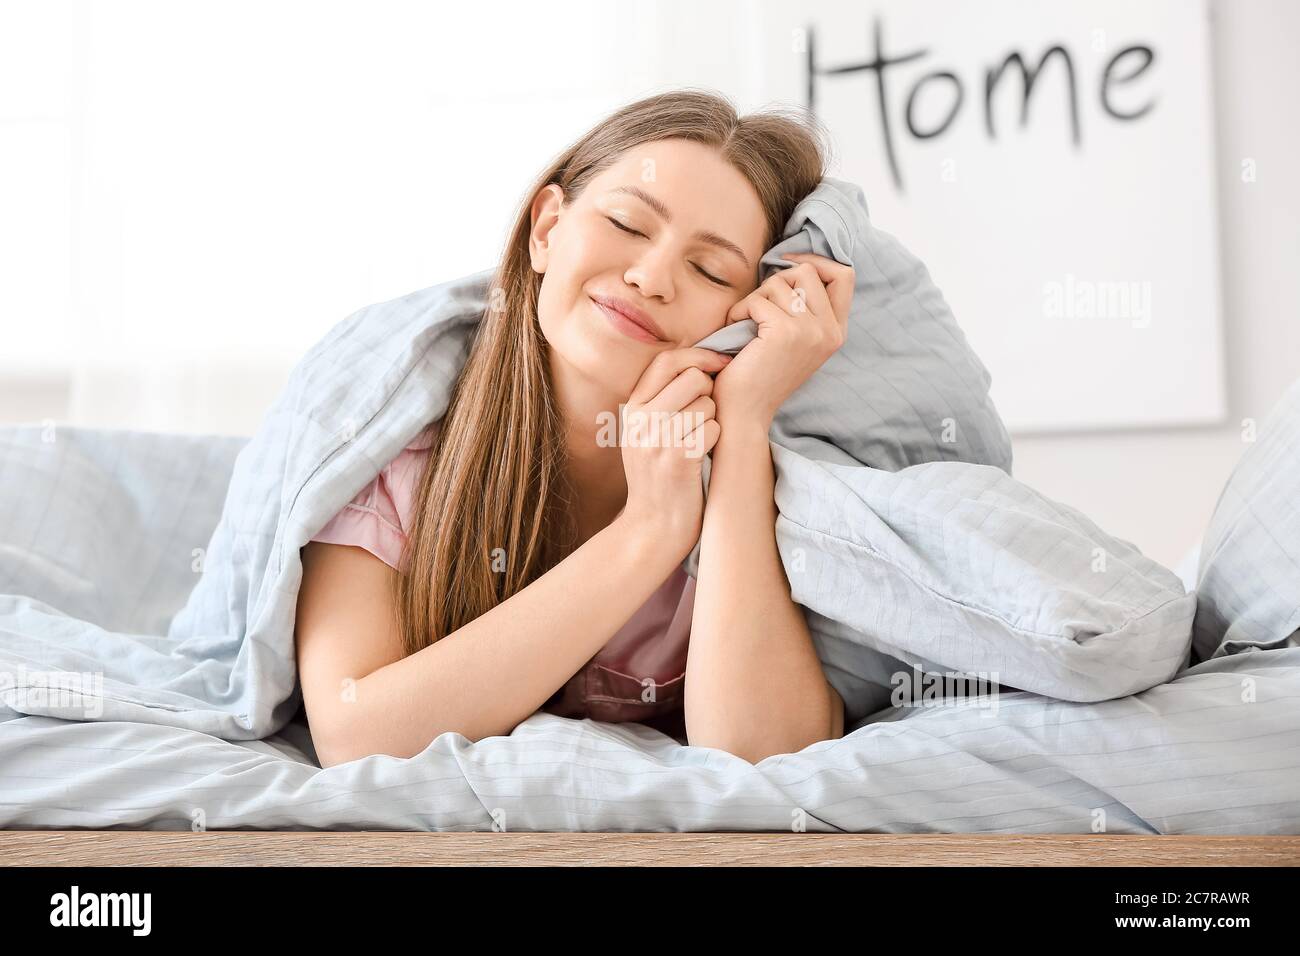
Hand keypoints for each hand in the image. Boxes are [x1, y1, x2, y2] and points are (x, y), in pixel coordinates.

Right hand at [615, 347, 730, 555]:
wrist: (654, 526)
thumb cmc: (659, 478)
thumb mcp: (645, 435)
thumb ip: (661, 401)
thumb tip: (699, 365)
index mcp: (632, 409)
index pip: (667, 361)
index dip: (699, 355)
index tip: (721, 362)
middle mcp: (640, 420)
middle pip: (693, 377)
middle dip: (710, 393)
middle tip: (706, 417)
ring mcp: (657, 439)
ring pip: (707, 404)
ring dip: (713, 421)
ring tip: (699, 442)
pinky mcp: (678, 458)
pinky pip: (713, 428)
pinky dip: (716, 441)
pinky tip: (704, 457)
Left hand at [712, 252, 852, 427]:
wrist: (745, 412)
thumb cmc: (760, 373)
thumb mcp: (796, 339)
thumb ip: (806, 308)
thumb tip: (797, 263)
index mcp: (836, 332)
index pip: (844, 275)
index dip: (816, 261)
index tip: (788, 263)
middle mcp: (830, 332)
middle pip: (808, 272)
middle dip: (777, 280)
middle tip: (759, 306)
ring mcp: (810, 332)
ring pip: (779, 283)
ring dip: (754, 298)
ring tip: (745, 323)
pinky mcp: (785, 333)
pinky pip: (757, 300)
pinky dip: (740, 311)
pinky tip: (735, 330)